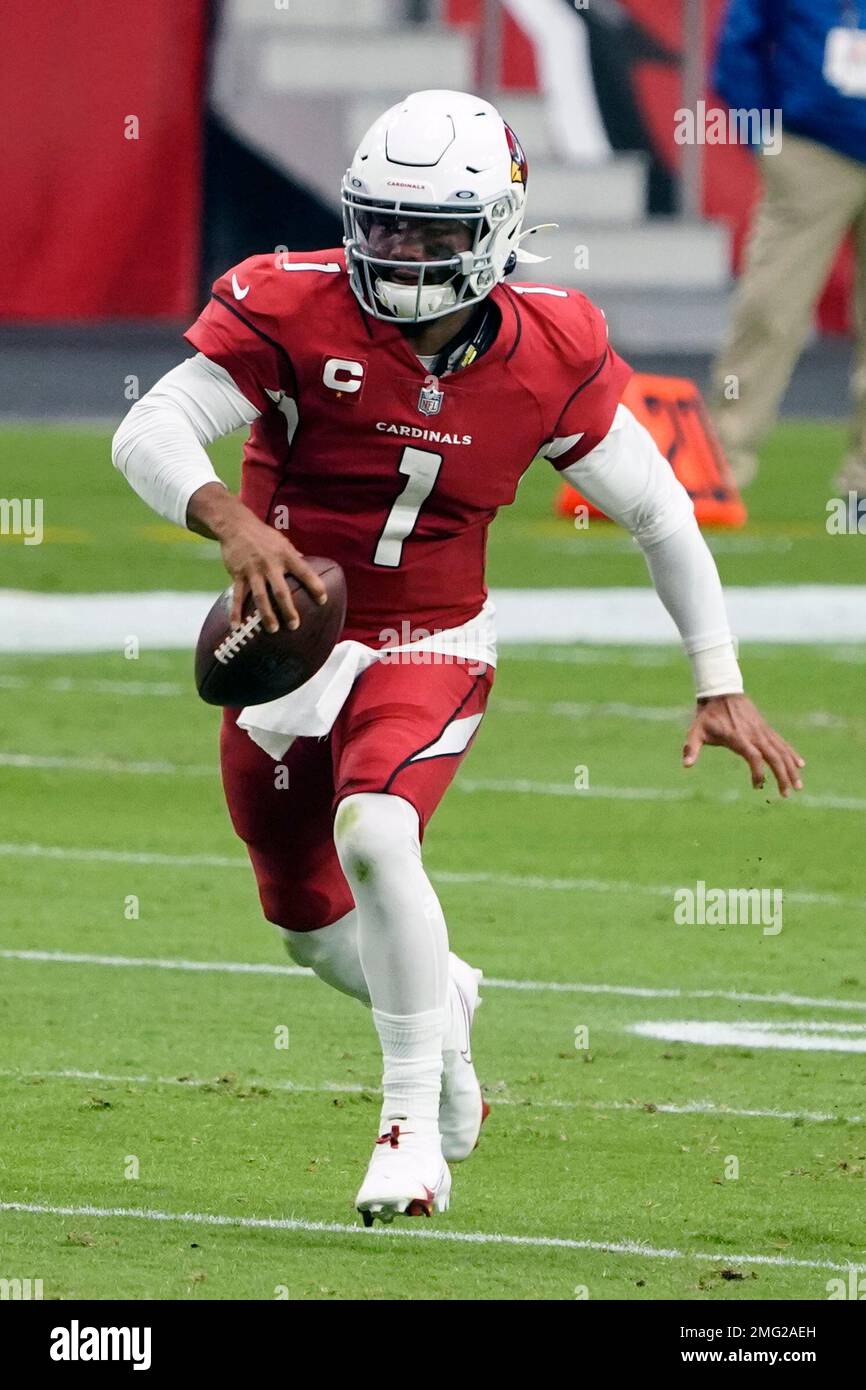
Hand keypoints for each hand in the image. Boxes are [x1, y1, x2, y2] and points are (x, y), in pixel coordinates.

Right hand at [187, 484, 326, 631]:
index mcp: (285, 556)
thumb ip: (295, 557)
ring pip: (260, 596)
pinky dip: (236, 612)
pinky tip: (237, 626)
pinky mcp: (238, 574)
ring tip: (273, 630)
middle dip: (288, 609)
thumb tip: (309, 567)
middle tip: (294, 625)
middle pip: (280, 590)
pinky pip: (237, 596)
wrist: (236, 526)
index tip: (323, 600)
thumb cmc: (264, 535)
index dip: (315, 585)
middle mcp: (270, 564)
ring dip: (266, 614)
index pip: (304, 572)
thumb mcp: (283, 542)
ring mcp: (253, 570)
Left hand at [682, 693, 804, 797]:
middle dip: (783, 776)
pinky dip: (791, 753)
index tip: (757, 786)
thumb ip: (691, 748)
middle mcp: (754, 734)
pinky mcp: (766, 728)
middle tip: (786, 794)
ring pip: (782, 751)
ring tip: (798, 786)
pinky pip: (782, 743)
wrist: (722, 691)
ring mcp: (762, 731)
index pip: (754, 757)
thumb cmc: (707, 715)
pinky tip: (800, 764)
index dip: (758, 773)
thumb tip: (686, 765)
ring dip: (791, 768)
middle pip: (774, 757)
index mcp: (738, 737)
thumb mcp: (696, 731)